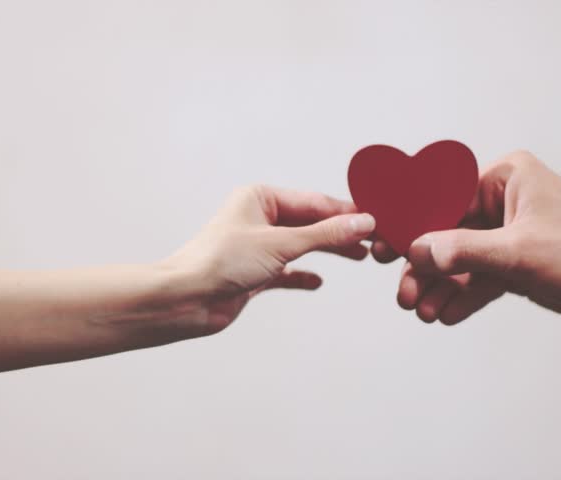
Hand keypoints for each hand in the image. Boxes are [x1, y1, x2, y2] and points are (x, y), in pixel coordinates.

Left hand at [163, 185, 374, 333]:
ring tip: (359, 256)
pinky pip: (287, 272)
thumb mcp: (282, 243)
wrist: (186, 299)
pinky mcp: (255, 274)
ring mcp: (257, 247)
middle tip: (373, 240)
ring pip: (303, 246)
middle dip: (341, 232)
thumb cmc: (219, 261)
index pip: (314, 202)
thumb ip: (325, 235)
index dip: (345, 212)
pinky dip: (303, 275)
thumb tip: (361, 223)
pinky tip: (317, 281)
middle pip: (311, 223)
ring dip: (330, 251)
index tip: (374, 220)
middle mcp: (259, 219)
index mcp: (260, 197)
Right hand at [374, 151, 560, 324]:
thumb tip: (416, 251)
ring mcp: (510, 231)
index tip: (384, 247)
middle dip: (425, 265)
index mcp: (506, 177)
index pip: (442, 195)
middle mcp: (504, 199)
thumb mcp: (519, 254)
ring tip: (421, 311)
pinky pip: (480, 276)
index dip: (410, 222)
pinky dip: (463, 295)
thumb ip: (463, 252)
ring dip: (440, 285)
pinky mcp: (518, 260)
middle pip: (446, 231)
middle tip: (403, 293)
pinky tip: (444, 314)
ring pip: (461, 258)